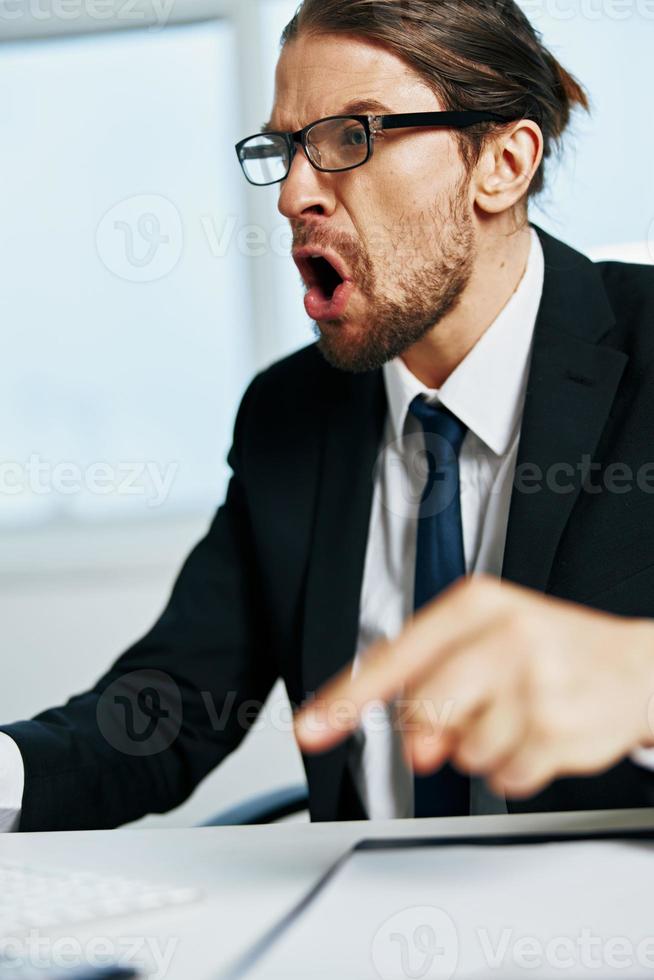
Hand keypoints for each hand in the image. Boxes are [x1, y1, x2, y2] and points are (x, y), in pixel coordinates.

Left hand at [294, 577, 653, 798]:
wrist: (637, 667)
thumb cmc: (551, 646)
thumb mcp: (489, 633)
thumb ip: (432, 678)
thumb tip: (412, 745)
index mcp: (477, 603)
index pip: (395, 656)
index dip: (345, 699)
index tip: (310, 729)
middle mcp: (505, 636)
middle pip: (424, 710)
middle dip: (435, 729)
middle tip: (472, 712)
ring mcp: (534, 684)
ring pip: (462, 752)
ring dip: (482, 748)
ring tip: (520, 713)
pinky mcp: (559, 729)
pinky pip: (504, 778)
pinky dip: (515, 768)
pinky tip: (540, 734)